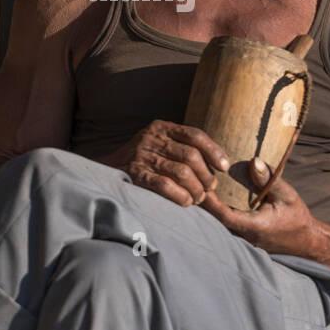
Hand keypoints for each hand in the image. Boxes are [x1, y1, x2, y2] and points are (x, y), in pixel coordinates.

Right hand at [107, 120, 229, 206]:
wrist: (105, 170)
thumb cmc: (142, 160)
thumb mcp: (159, 143)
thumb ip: (182, 147)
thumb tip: (217, 164)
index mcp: (161, 127)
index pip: (195, 135)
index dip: (214, 151)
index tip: (224, 166)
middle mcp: (152, 138)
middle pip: (191, 156)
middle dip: (206, 175)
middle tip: (209, 189)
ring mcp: (143, 156)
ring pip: (182, 172)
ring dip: (196, 189)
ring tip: (198, 198)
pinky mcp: (136, 175)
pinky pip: (165, 186)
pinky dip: (180, 196)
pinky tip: (186, 202)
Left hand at [201, 158, 316, 254]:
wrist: (305, 241)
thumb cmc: (297, 217)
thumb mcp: (288, 195)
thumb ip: (269, 179)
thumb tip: (254, 161)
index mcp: (254, 226)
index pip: (224, 215)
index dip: (210, 201)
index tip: (200, 184)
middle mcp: (243, 235)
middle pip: (215, 219)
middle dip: (203, 201)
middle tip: (193, 180)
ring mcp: (241, 238)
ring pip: (217, 222)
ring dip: (209, 206)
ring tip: (199, 185)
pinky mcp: (242, 236)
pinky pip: (224, 223)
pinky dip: (217, 210)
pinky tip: (213, 195)